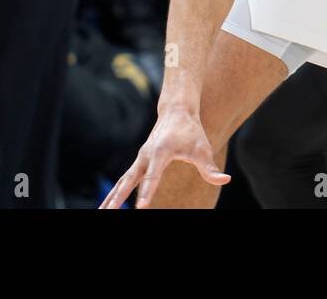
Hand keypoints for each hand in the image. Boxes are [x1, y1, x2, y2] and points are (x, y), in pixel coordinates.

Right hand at [99, 106, 229, 208]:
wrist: (177, 112)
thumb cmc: (192, 131)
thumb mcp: (203, 149)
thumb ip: (210, 168)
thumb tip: (225, 180)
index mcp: (161, 152)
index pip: (153, 176)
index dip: (148, 192)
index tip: (141, 207)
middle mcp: (146, 156)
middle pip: (129, 180)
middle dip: (118, 197)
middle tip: (108, 213)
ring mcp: (140, 159)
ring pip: (122, 182)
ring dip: (111, 197)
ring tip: (101, 213)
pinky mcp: (139, 162)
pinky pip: (124, 180)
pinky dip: (114, 192)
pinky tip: (107, 206)